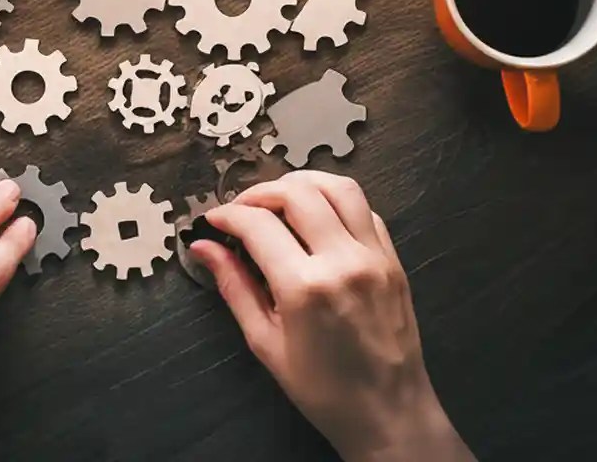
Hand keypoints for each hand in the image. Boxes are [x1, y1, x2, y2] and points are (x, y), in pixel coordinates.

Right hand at [191, 171, 472, 461]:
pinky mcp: (393, 259)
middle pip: (297, 193)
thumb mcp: (265, 342)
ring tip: (278, 199)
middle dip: (260, 192)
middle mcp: (342, 262)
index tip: (214, 221)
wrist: (388, 412)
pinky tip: (317, 217)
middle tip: (242, 209)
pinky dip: (336, 201)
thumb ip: (234, 287)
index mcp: (305, 288)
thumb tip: (203, 248)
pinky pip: (365, 210)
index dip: (228, 215)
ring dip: (302, 183)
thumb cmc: (322, 388)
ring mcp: (374, 257)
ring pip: (339, 187)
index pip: (258, 225)